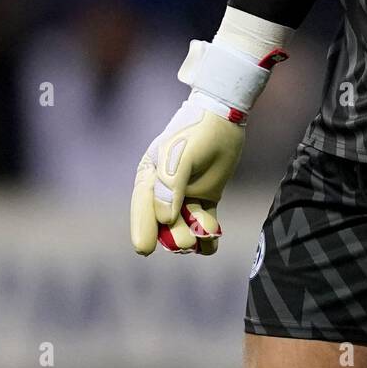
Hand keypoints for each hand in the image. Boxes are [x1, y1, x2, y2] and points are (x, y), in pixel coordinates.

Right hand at [130, 86, 243, 254]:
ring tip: (206, 234)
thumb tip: (165, 219)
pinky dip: (208, 236)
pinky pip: (203, 224)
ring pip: (185, 227)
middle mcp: (164, 191)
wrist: (224, 118)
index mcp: (149, 178)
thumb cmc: (197, 132)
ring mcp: (185, 197)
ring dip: (194, 236)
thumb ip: (170, 186)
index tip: (144, 249)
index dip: (142, 229)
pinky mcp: (205, 198)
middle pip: (165, 224)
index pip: (142, 208)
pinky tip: (212, 243)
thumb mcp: (179, 154)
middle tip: (187, 241)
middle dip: (175, 236)